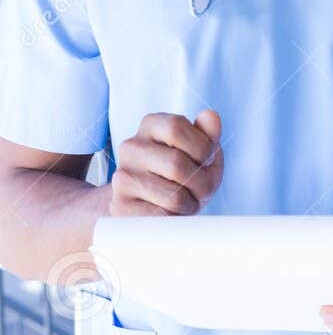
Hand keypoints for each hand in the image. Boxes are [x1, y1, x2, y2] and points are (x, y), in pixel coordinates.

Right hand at [108, 109, 223, 216]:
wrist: (150, 203)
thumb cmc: (182, 174)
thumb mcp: (201, 151)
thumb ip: (208, 133)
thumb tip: (210, 116)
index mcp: (151, 124)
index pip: (176, 127)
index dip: (201, 147)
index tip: (206, 159)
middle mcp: (131, 147)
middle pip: (176, 163)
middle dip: (202, 182)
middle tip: (202, 189)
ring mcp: (122, 177)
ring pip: (173, 195)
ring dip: (190, 203)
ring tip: (187, 201)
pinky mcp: (120, 207)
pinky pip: (160, 217)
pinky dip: (175, 219)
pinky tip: (172, 213)